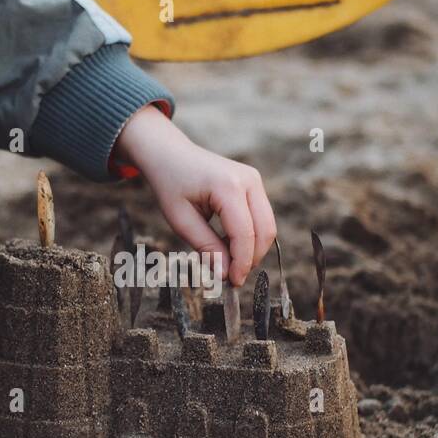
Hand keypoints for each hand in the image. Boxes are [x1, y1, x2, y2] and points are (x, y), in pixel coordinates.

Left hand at [112, 106, 276, 286]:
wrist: (170, 155)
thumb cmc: (171, 185)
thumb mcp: (181, 220)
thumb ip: (206, 247)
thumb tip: (226, 274)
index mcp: (227, 186)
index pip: (244, 233)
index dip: (241, 262)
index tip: (232, 282)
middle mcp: (248, 180)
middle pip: (265, 230)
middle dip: (251, 258)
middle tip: (232, 278)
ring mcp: (254, 180)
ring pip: (267, 226)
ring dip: (252, 249)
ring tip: (228, 262)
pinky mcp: (254, 184)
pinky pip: (261, 218)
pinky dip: (250, 237)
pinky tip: (229, 245)